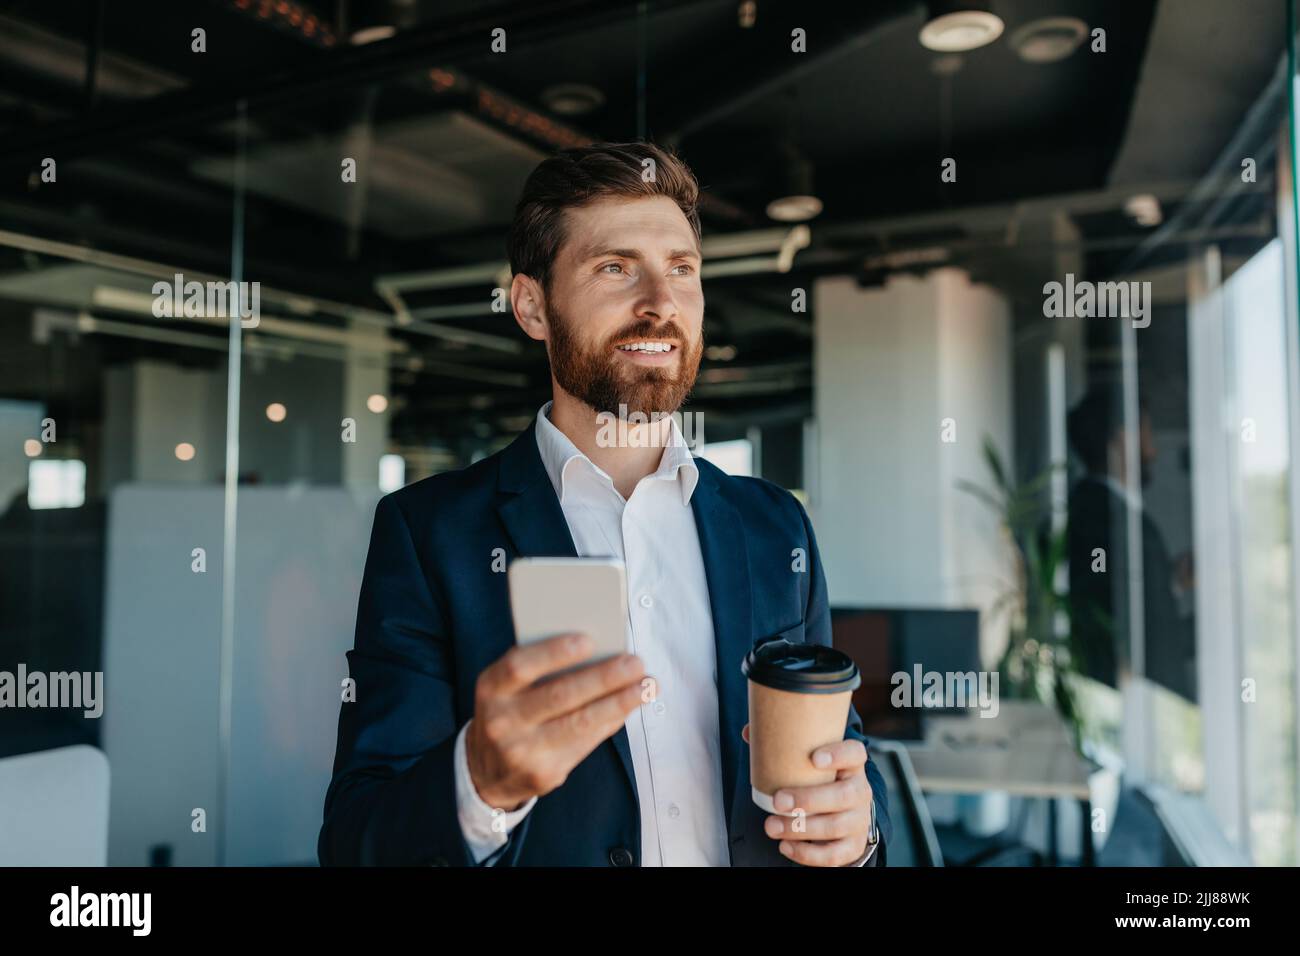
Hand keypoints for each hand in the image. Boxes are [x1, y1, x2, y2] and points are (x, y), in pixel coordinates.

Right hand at [467, 633, 647, 811]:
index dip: (554, 652)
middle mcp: (501, 721)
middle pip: (559, 695)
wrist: (487, 770)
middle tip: (635, 663)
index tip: (589, 640)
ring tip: (647, 686)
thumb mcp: (508, 688)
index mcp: (491, 688)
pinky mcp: (543, 775)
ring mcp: (521, 751)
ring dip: (619, 702)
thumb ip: (539, 670)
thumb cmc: (510, 711)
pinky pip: (585, 744)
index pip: (520, 666)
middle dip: (603, 678)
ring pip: (580, 723)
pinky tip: (629, 707)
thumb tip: (600, 651)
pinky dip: (610, 722)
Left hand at [741, 723, 872, 865]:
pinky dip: (808, 854)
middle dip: (808, 799)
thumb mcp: (809, 761)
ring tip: (771, 827)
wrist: (843, 812)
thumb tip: (747, 732)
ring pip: (835, 826)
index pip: (854, 754)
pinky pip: (834, 855)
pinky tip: (785, 846)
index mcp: (851, 765)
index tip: (814, 758)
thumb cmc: (819, 780)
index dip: (839, 754)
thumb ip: (781, 744)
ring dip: (800, 828)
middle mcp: (860, 791)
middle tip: (778, 801)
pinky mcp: (852, 846)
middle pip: (843, 795)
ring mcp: (859, 820)